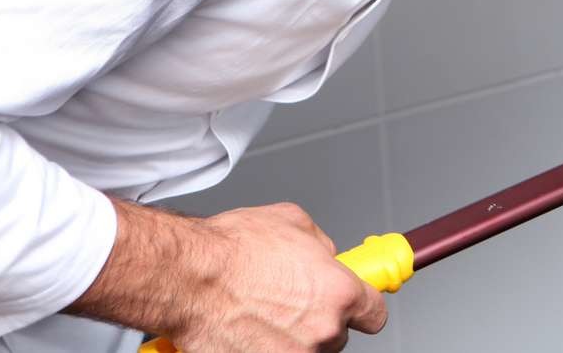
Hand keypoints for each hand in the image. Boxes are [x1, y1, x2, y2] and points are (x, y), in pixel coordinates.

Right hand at [70, 198, 385, 352]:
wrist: (187, 278)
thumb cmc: (232, 250)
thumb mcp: (294, 223)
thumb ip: (321, 245)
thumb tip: (325, 256)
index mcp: (339, 293)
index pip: (374, 314)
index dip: (362, 308)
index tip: (355, 307)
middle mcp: (322, 331)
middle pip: (336, 335)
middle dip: (318, 320)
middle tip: (289, 303)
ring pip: (306, 351)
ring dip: (291, 339)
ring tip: (262, 316)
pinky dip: (262, 348)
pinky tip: (247, 331)